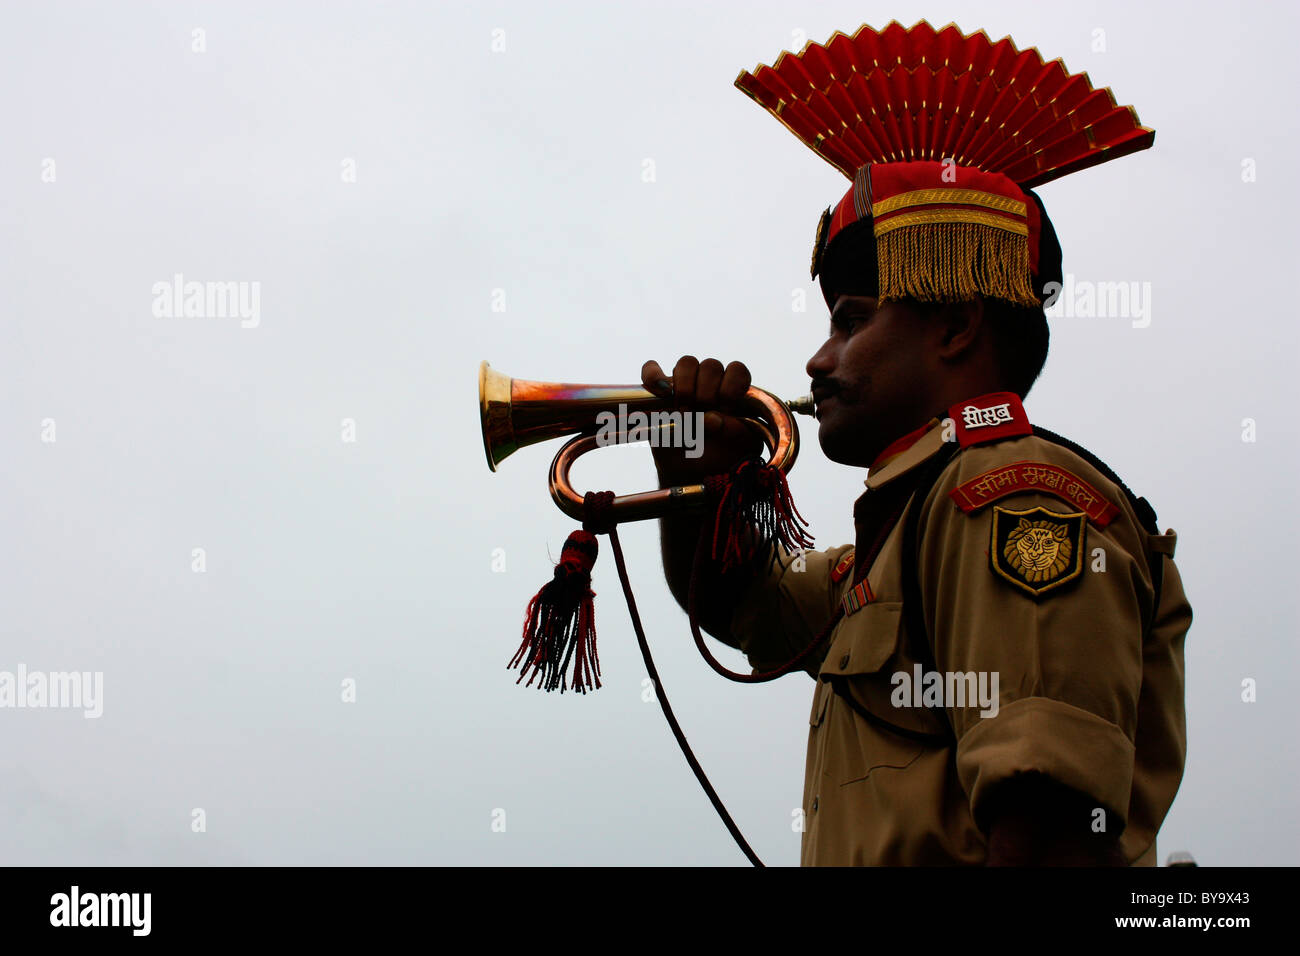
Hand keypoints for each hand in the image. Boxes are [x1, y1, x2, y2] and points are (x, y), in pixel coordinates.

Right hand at [640, 356, 763, 482]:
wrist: (691, 475)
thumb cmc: (720, 459)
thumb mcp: (739, 449)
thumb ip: (737, 431)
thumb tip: (712, 418)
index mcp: (734, 393)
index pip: (737, 371)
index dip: (731, 386)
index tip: (726, 408)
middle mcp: (710, 384)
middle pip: (711, 366)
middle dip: (706, 392)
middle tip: (702, 416)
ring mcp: (683, 386)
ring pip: (686, 363)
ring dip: (685, 386)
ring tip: (683, 413)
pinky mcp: (657, 393)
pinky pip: (652, 371)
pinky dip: (653, 375)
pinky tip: (660, 392)